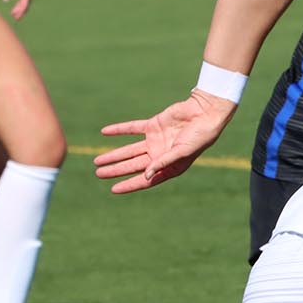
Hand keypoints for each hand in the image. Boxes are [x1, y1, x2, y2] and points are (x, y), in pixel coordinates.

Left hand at [95, 92, 236, 193]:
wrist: (205, 113)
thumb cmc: (199, 136)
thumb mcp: (182, 152)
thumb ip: (163, 163)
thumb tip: (146, 175)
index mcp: (169, 167)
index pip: (146, 180)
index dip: (129, 185)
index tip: (114, 189)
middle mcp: (160, 156)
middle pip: (133, 165)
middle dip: (116, 170)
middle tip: (98, 174)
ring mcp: (156, 141)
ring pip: (129, 150)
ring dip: (114, 154)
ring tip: (97, 161)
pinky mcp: (153, 126)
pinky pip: (132, 128)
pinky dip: (119, 130)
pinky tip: (105, 132)